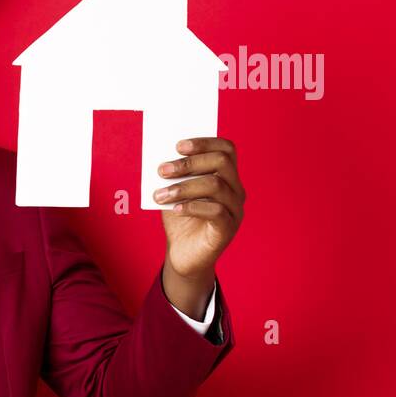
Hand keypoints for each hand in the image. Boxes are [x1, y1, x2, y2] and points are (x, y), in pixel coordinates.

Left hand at [153, 136, 244, 285]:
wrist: (182, 254)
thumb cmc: (179, 219)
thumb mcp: (174, 192)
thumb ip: (173, 176)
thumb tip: (162, 158)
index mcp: (226, 176)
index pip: (226, 149)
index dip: (204, 142)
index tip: (178, 145)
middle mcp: (236, 189)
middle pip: (221, 162)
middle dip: (189, 163)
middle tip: (162, 170)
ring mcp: (235, 209)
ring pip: (216, 185)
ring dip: (183, 187)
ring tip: (159, 195)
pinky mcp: (228, 228)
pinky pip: (216, 211)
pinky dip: (192, 207)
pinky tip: (175, 209)